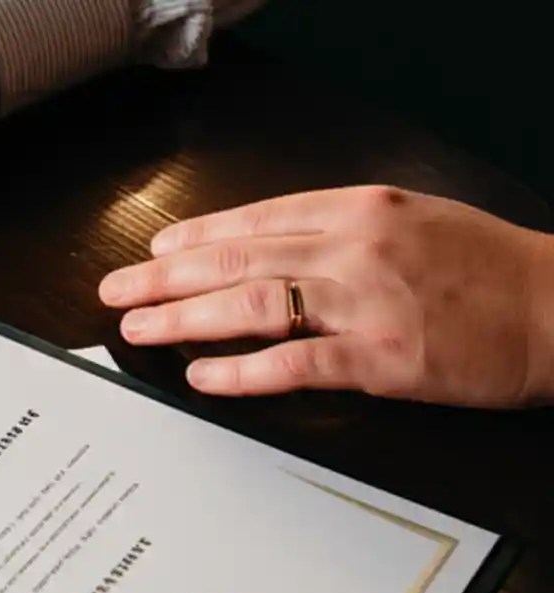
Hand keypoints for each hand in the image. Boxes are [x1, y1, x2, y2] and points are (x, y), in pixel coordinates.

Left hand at [98, 185, 553, 407]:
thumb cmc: (483, 266)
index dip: (193, 237)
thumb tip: (263, 247)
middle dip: (164, 276)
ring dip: (184, 318)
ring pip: (251, 306)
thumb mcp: (407, 220)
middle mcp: (352, 248)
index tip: (153, 249)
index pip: (253, 219)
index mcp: (358, 209)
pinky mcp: (382, 359)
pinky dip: (239, 371)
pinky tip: (201, 376)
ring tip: (138, 327)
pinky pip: (293, 364)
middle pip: (235, 259)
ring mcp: (365, 303)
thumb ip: (335, 230)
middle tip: (116, 289)